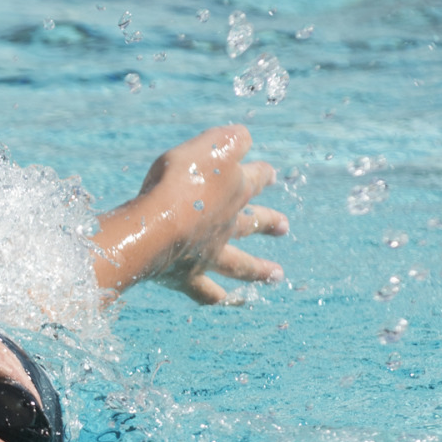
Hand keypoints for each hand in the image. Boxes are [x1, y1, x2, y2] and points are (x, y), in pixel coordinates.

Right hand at [90, 124, 288, 304]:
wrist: (157, 227)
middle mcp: (227, 224)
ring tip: (277, 276)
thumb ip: (230, 140)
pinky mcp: (187, 276)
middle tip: (284, 227)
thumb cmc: (180, 183)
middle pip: (252, 223)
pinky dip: (219, 299)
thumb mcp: (209, 146)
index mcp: (234, 191)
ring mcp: (210, 254)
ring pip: (241, 264)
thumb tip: (245, 138)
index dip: (263, 174)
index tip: (271, 174)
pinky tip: (227, 303)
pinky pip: (207, 293)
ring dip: (259, 270)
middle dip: (269, 222)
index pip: (255, 178)